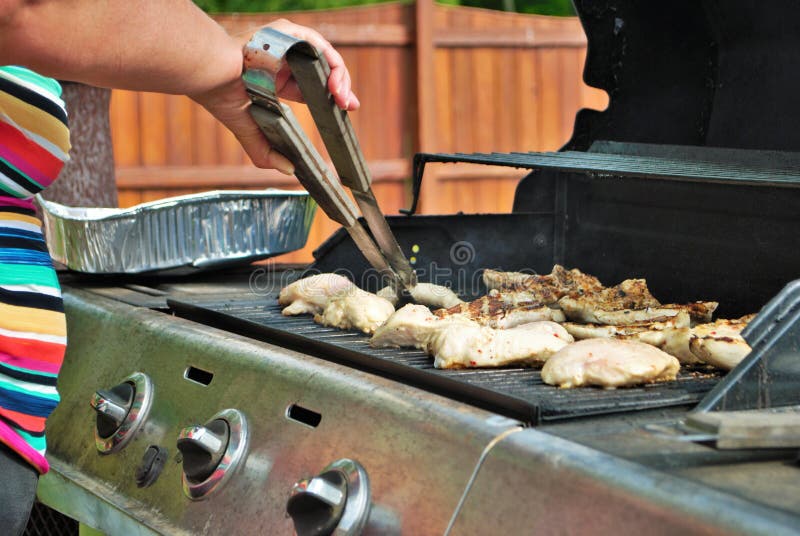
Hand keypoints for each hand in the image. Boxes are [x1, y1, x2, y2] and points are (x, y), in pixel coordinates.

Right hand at [190, 19, 358, 173]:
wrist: (212, 75)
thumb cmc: (223, 98)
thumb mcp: (249, 131)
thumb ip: (266, 153)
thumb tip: (288, 171)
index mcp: (274, 77)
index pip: (310, 87)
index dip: (329, 98)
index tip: (345, 110)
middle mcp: (282, 58)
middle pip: (321, 70)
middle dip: (340, 88)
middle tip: (349, 106)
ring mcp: (285, 43)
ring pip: (323, 57)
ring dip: (339, 78)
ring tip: (342, 99)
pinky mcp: (287, 32)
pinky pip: (318, 44)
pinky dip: (332, 62)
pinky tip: (334, 84)